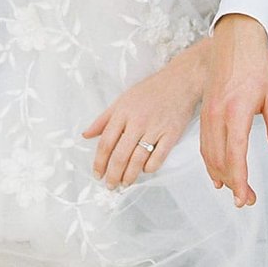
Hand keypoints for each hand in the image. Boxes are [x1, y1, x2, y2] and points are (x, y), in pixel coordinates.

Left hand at [84, 41, 209, 186]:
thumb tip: (87, 134)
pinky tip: (146, 170)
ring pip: (138, 159)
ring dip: (130, 175)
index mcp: (122, 113)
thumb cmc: (151, 90)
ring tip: (125, 183)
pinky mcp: (171, 134)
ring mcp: (155, 128)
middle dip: (113, 174)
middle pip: (120, 155)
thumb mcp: (123, 100)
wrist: (180, 81)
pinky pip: (158, 157)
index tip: (97, 173)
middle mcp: (137, 121)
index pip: (106, 143)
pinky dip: (150, 167)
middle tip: (111, 185)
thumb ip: (104, 119)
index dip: (99, 162)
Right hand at [200, 15, 267, 207]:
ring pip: (208, 153)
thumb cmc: (257, 65)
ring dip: (219, 174)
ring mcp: (208, 112)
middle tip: (245, 199)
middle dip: (232, 183)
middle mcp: (217, 114)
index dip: (239, 180)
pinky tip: (216, 170)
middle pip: (219, 159)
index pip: (235, 155)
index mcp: (236, 111)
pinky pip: (204, 142)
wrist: (236, 40)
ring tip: (232, 189)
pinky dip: (209, 160)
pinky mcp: (205, 110)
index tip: (244, 197)